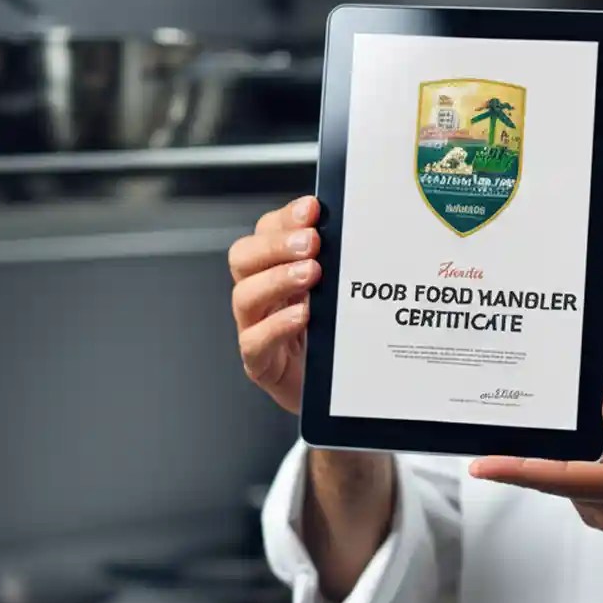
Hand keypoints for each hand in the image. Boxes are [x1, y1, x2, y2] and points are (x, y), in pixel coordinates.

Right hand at [228, 195, 320, 413]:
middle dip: (277, 244)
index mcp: (277, 269)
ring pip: (245, 295)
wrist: (334, 392)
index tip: (312, 209)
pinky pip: (255, 341)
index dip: (285, 218)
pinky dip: (276, 325)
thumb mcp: (339, 293)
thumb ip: (340, 264)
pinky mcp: (260, 363)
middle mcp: (262, 294)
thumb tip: (358, 229)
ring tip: (310, 274)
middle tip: (310, 242)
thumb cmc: (335, 338)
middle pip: (244, 257)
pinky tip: (302, 315)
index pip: (267, 232)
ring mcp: (256, 327)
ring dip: (277, 279)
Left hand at [468, 388, 602, 539]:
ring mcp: (601, 510)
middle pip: (549, 477)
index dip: (520, 471)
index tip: (483, 464)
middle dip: (515, 452)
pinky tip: (552, 436)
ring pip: (554, 476)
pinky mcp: (597, 504)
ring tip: (523, 416)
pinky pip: (564, 477)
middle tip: (489, 413)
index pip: (566, 479)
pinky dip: (553, 458)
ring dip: (536, 452)